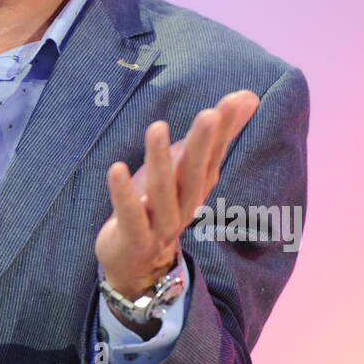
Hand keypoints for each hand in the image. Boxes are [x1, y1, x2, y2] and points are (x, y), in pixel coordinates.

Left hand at [95, 90, 259, 310]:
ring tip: (157, 127)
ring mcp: (160, 225)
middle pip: (195, 173)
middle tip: (209, 113)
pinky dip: (124, 194)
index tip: (239, 100)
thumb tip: (248, 97)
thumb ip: (213, 138)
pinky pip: (130, 215)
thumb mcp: (186, 168)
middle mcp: (184, 204)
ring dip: (160, 160)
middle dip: (202, 144)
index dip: (226, 129)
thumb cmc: (161, 206)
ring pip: (163, 192)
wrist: (138, 265)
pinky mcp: (135, 238)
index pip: (214, 154)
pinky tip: (116, 169)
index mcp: (197, 186)